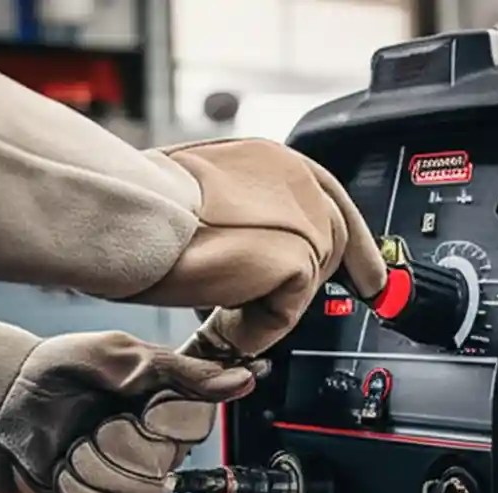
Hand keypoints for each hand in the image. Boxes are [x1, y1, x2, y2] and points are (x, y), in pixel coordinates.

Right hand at [0, 41, 386, 357]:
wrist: (129, 213)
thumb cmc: (139, 205)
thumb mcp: (202, 201)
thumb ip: (239, 220)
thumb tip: (247, 256)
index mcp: (272, 160)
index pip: (328, 204)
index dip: (352, 247)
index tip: (368, 277)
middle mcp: (298, 180)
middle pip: (331, 248)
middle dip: (318, 285)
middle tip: (300, 309)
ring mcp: (305, 218)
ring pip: (301, 287)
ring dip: (259, 307)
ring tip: (211, 303)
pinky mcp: (300, 258)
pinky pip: (283, 316)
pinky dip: (248, 328)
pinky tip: (215, 313)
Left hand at [2, 334, 265, 492]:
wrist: (3, 402)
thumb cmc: (62, 369)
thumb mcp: (118, 354)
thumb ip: (180, 371)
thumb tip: (243, 379)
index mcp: (173, 408)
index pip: (198, 427)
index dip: (163, 420)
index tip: (138, 403)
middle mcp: (161, 449)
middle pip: (165, 466)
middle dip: (117, 443)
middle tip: (92, 424)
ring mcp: (132, 483)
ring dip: (93, 469)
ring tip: (73, 448)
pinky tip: (64, 474)